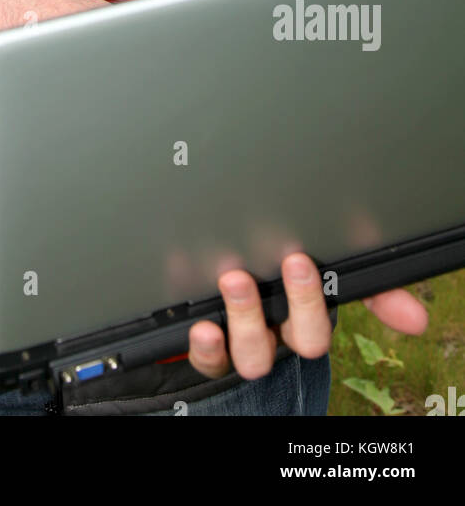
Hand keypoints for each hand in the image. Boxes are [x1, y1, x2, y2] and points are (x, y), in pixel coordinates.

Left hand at [187, 252, 428, 380]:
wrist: (226, 306)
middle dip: (296, 304)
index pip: (321, 323)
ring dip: (246, 318)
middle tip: (288, 261)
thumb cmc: (283, 289)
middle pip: (296, 338)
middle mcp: (278, 338)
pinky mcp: (211, 354)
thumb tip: (417, 318)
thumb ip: (368, 290)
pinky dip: (208, 346)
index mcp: (304, 321)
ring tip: (235, 279)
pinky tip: (204, 326)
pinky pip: (210, 360)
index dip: (315, 300)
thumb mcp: (322, 282)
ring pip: (253, 353)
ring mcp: (243, 347)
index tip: (303, 261)